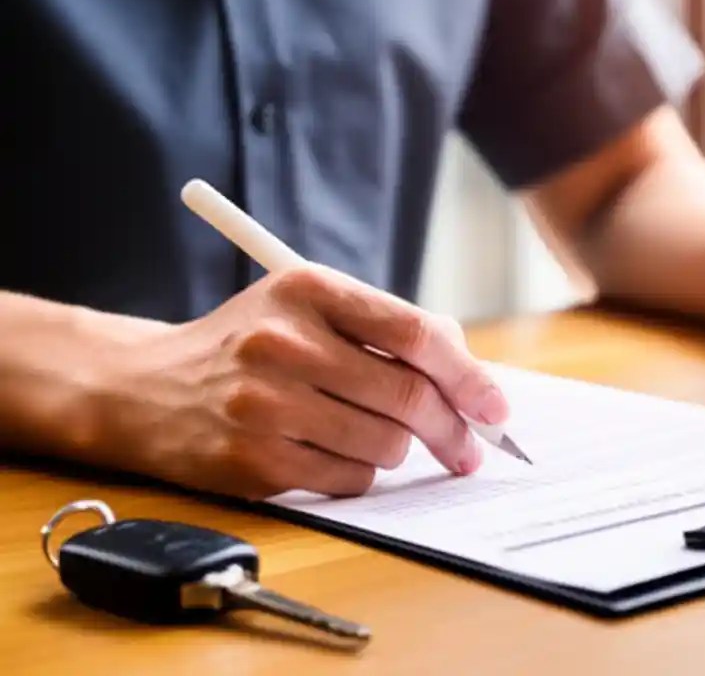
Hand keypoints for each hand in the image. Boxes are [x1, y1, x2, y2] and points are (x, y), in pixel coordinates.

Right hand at [80, 266, 506, 498]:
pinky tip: (333, 453)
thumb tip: (470, 374)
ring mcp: (264, 404)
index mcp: (308, 289)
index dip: (467, 376)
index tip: (494, 406)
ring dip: (399, 449)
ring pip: (385, 444)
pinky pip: (349, 479)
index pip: (415, 335)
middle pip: (408, 396)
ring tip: (373, 435)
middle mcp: (283, 342)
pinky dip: (360, 473)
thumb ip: (388, 328)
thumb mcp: (309, 308)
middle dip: (452, 429)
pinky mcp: (251, 460)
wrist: (146, 387)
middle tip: (468, 448)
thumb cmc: (250, 343)